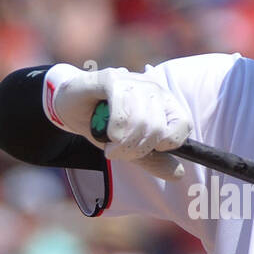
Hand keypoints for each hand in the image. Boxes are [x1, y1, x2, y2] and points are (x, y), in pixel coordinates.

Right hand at [43, 65, 190, 179]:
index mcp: (164, 103)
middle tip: (118, 152)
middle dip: (135, 150)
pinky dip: (113, 130)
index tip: (147, 149)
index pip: (183, 125)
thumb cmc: (103, 124)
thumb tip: (179, 174)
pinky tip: (105, 132)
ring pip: (140, 122)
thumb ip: (154, 160)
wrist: (70, 105)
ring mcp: (133, 82)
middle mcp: (153, 89)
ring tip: (110, 144)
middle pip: (157, 129)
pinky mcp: (111, 79)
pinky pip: (121, 113)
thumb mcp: (130, 147)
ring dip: (121, 144)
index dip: (166, 145)